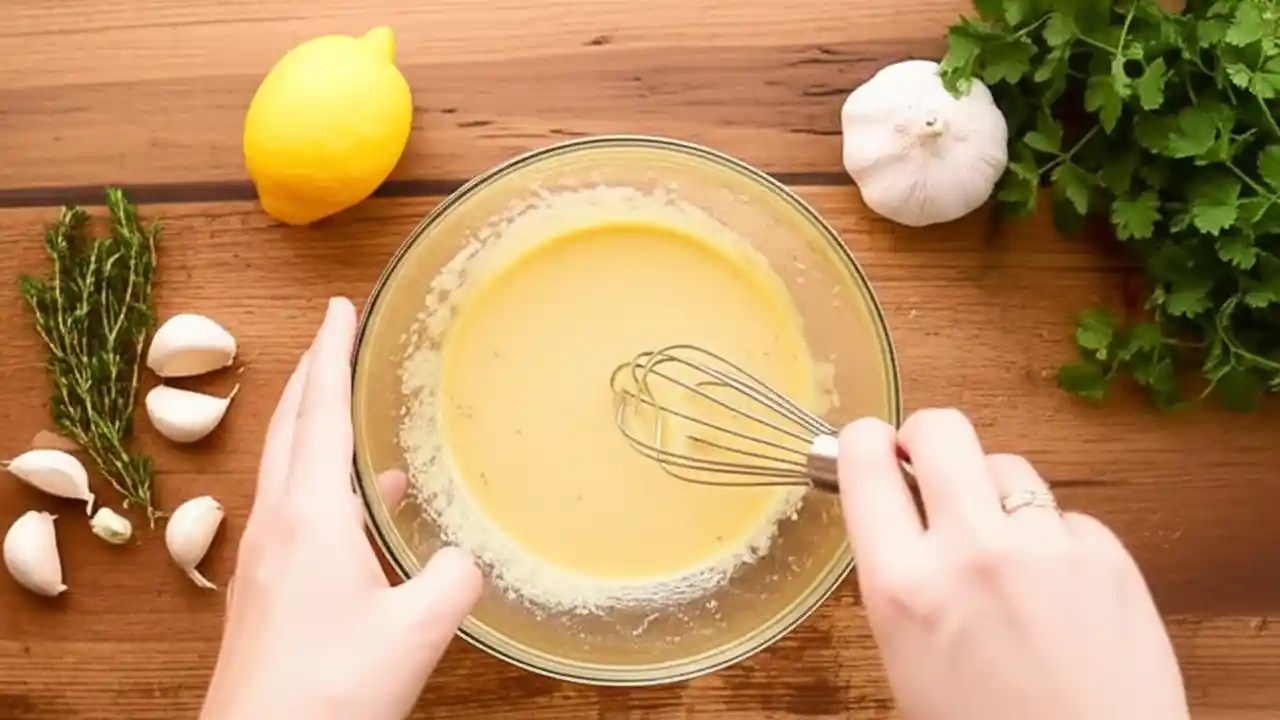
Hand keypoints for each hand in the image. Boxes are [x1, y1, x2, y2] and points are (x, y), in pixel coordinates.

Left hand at [201, 298, 482, 719]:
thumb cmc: (327, 690)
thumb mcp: (415, 631)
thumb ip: (453, 579)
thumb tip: (465, 557)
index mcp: (310, 517)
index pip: (321, 412)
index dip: (331, 354)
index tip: (337, 308)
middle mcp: (277, 523)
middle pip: (291, 425)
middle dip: (312, 373)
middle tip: (334, 337)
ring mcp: (263, 555)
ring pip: (287, 464)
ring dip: (312, 422)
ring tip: (346, 403)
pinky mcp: (264, 585)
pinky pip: (293, 504)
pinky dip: (322, 477)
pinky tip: (360, 503)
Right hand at [838, 409, 1187, 719]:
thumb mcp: (908, 657)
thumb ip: (900, 577)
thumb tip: (898, 511)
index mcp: (904, 586)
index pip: (865, 461)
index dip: (864, 441)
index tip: (872, 446)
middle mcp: (971, 551)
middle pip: (942, 429)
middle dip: (928, 439)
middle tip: (930, 467)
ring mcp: (1045, 547)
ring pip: (1007, 466)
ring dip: (995, 494)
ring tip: (1004, 551)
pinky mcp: (1107, 556)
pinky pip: (1064, 515)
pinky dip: (1054, 539)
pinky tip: (1057, 589)